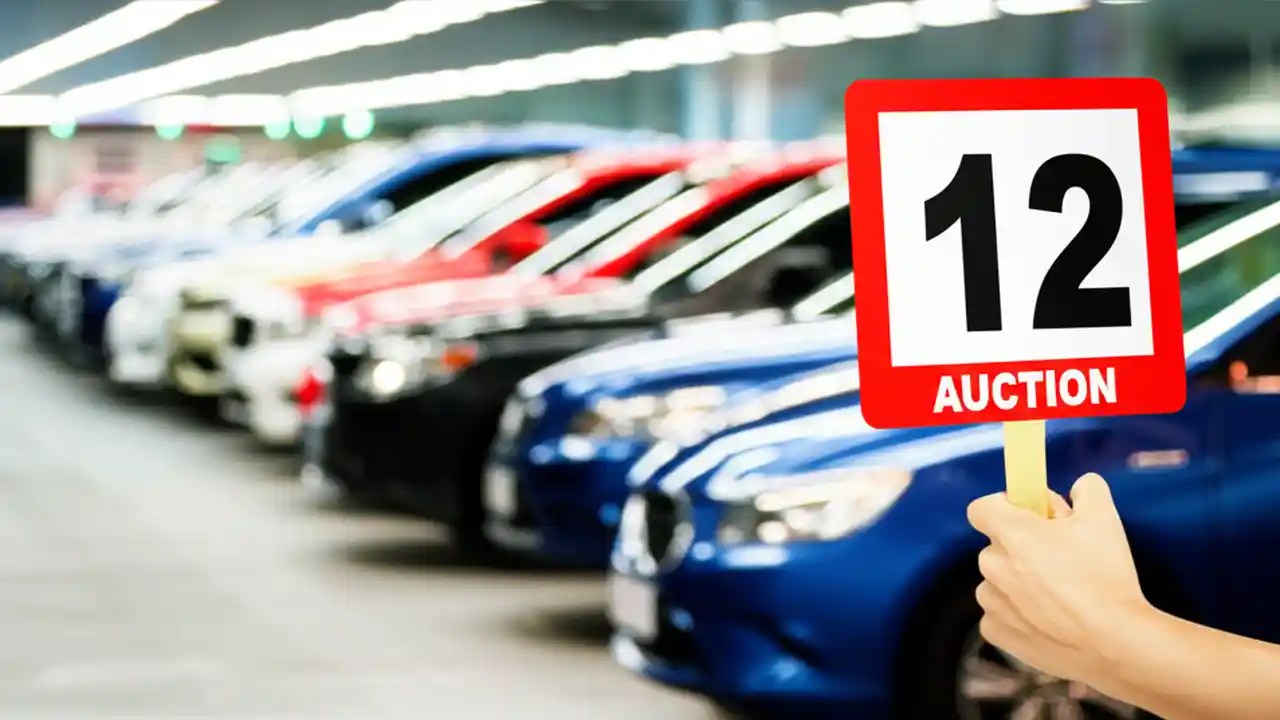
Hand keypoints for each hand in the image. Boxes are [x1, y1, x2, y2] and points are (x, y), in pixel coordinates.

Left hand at [967, 473, 1153, 686]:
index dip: (1005, 507)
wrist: (1115, 643)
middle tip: (1061, 556)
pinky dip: (1018, 613)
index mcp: (1011, 533)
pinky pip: (1000, 612)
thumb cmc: (1106, 578)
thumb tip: (1079, 487)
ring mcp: (992, 601)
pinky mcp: (997, 632)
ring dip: (1019, 580)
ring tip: (1060, 592)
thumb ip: (1087, 490)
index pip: (981, 508)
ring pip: (998, 580)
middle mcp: (992, 565)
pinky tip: (1049, 618)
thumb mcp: (1104, 518)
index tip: (1030, 515)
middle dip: (1023, 545)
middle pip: (998, 544)